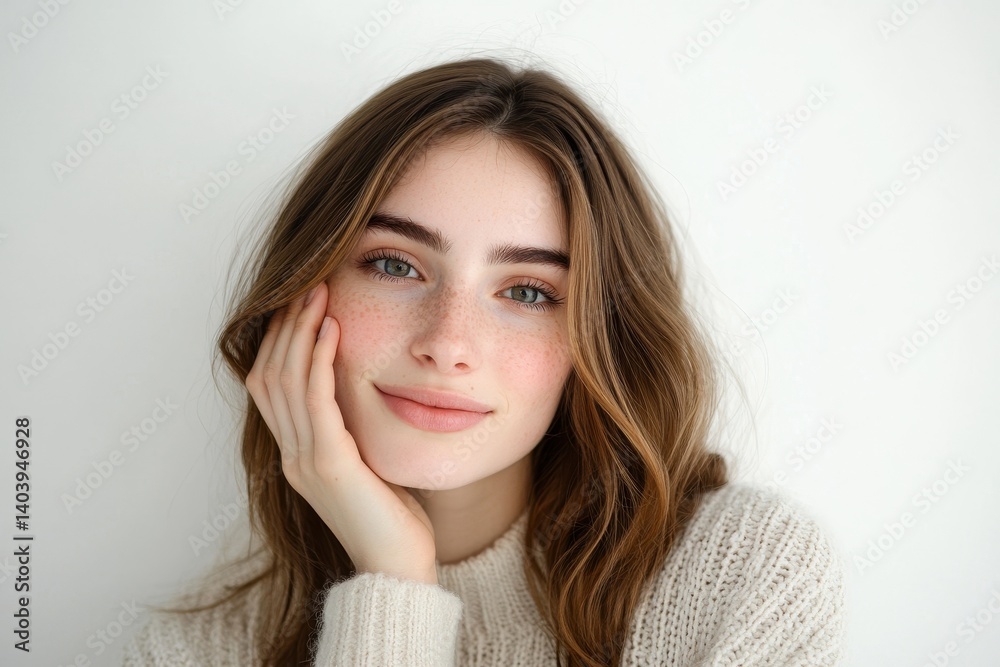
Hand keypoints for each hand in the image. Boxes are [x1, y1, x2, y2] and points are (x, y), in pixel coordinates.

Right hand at [245, 281, 437, 584]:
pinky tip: (332, 331)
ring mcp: (305, 461)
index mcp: (296, 455)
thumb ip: (352, 430)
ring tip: (319, 294)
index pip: (269, 385)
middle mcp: (291, 456)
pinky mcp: (329, 465)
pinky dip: (319, 361)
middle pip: (270, 376)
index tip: (301, 304)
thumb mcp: (367, 462)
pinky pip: (315, 402)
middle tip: (308, 286)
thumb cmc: (393, 516)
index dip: (279, 342)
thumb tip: (362, 386)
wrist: (398, 566)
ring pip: (286, 382)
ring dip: (300, 332)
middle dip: (286, 327)